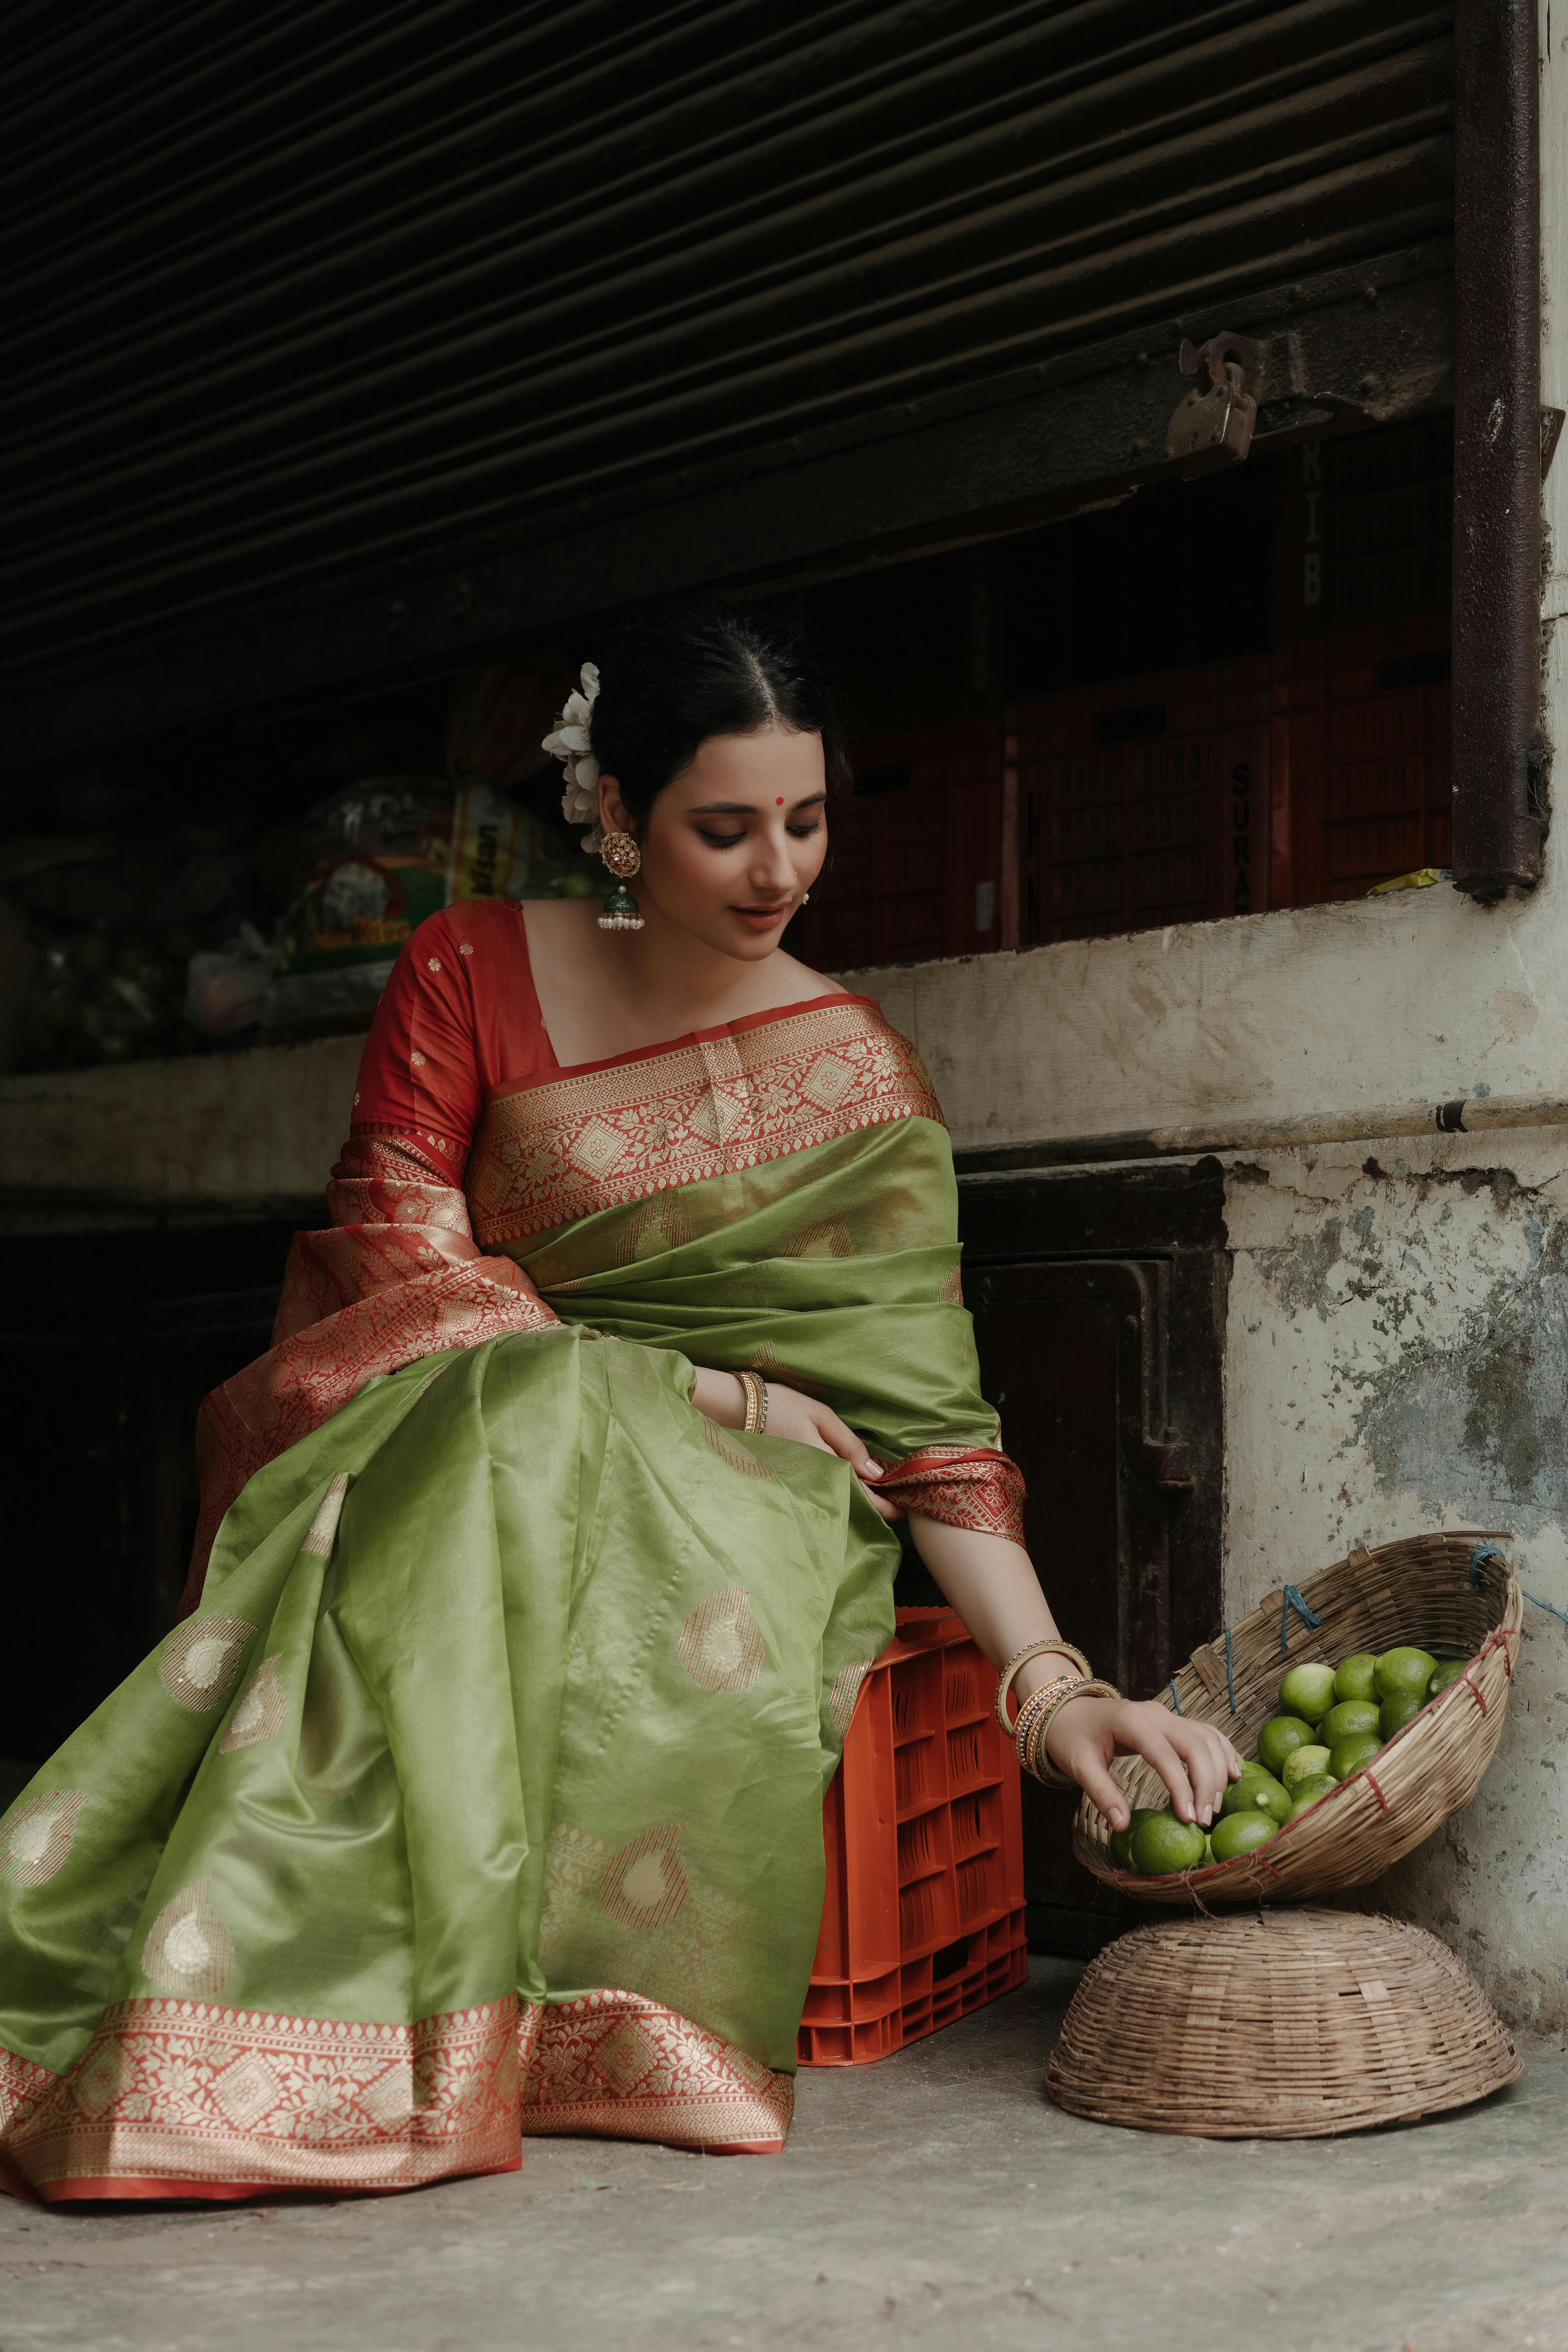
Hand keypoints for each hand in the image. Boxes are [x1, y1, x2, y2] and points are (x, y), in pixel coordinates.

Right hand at [689, 1369, 901, 1522]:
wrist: (737, 1408)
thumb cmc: (782, 1406)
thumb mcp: (821, 1416)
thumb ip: (850, 1445)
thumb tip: (876, 1473)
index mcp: (823, 1464)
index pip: (861, 1494)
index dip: (884, 1506)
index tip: (905, 1512)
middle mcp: (811, 1481)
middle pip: (849, 1500)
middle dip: (874, 1504)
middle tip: (898, 1505)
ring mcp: (799, 1484)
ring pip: (835, 1498)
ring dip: (857, 1498)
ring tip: (880, 1495)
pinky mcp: (790, 1481)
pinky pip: (820, 1491)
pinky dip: (838, 1490)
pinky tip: (849, 1484)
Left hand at [1044, 1692, 1241, 1830]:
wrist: (1070, 1711)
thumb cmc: (1073, 1739)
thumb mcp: (1079, 1766)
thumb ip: (1101, 1794)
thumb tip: (1123, 1826)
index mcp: (1131, 1721)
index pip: (1164, 1755)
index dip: (1180, 1787)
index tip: (1188, 1819)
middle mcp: (1156, 1714)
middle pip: (1195, 1744)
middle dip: (1206, 1783)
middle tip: (1204, 1820)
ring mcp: (1168, 1715)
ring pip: (1206, 1738)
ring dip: (1217, 1771)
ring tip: (1214, 1808)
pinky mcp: (1174, 1722)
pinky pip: (1207, 1733)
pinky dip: (1223, 1752)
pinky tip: (1233, 1775)